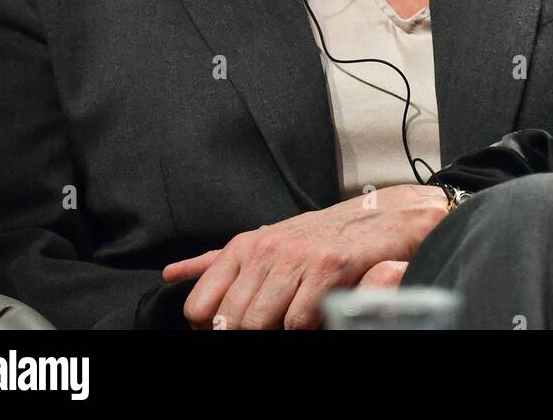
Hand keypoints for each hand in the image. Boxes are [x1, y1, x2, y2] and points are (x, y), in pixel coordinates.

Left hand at [162, 183, 446, 329]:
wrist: (380, 218)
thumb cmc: (318, 237)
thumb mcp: (263, 243)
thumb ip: (217, 262)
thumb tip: (171, 274)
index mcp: (244, 247)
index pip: (200, 307)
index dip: (213, 329)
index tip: (233, 328)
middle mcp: (265, 249)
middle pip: (231, 323)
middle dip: (248, 333)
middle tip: (274, 322)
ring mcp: (296, 258)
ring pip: (260, 323)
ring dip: (278, 330)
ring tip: (295, 317)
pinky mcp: (328, 268)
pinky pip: (299, 321)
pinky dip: (308, 326)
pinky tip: (319, 311)